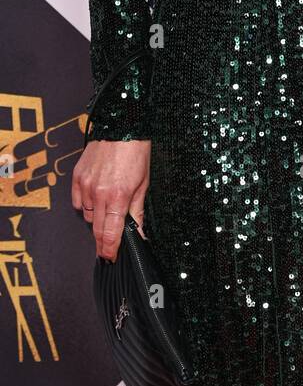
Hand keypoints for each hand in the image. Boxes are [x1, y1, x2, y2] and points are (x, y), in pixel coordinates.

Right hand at [72, 138, 150, 260]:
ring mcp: (85, 186)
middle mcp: (99, 194)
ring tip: (109, 207)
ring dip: (98, 218)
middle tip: (108, 248)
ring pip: (89, 215)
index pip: (111, 234)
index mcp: (118, 197)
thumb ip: (137, 212)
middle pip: (97, 229)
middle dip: (103, 242)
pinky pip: (78, 202)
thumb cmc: (136, 152)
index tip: (110, 259)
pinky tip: (96, 197)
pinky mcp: (76, 177)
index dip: (110, 251)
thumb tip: (139, 234)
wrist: (121, 126)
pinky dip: (87, 204)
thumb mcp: (143, 184)